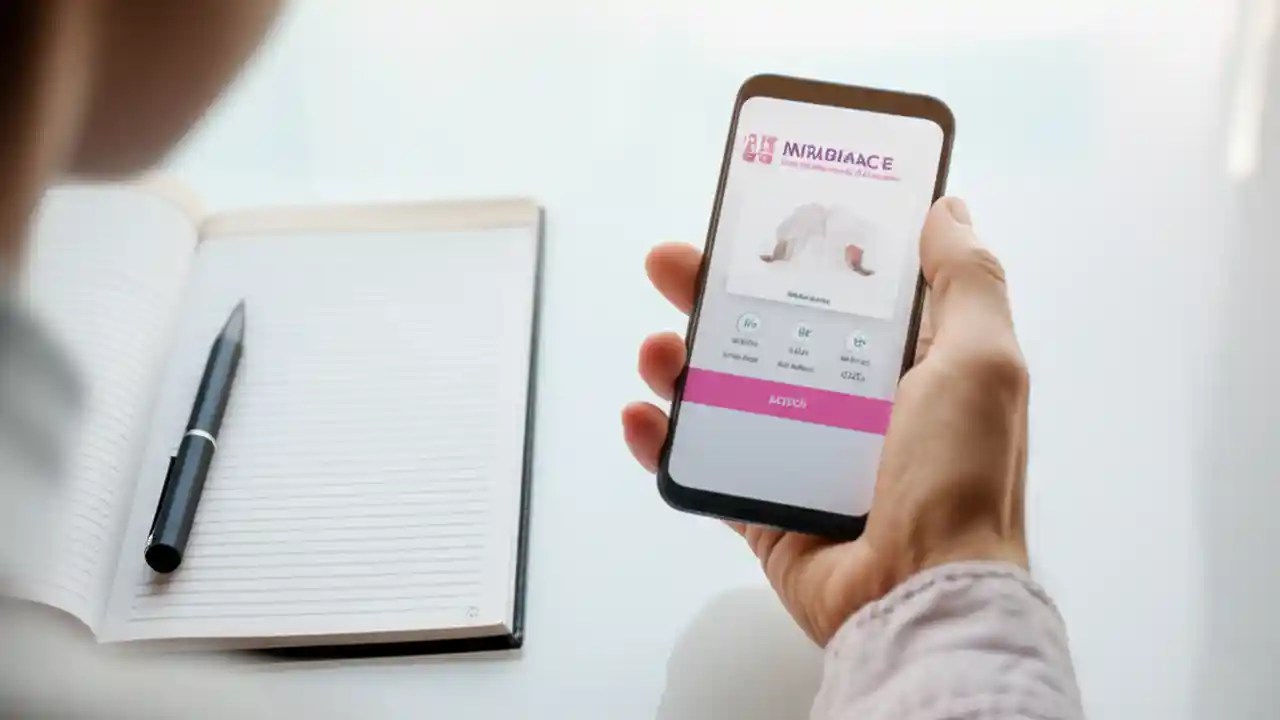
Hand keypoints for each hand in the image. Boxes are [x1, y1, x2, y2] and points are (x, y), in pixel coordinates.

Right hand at [622, 198, 1028, 645]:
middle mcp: (854, 407)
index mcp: (908, 367)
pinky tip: (640, 416)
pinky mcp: (766, 508)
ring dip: (681, 365)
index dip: (801, 251)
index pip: (843, 292)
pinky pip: (704, 466)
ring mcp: (804, 458)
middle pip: (767, 332)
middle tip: (670, 264)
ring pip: (726, 395)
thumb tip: (949, 210)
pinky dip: (665, 443)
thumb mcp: (983, 361)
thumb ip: (966, 281)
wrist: (923, 597)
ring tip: (658, 350)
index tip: (758, 215)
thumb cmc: (960, 477)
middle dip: (714, 295)